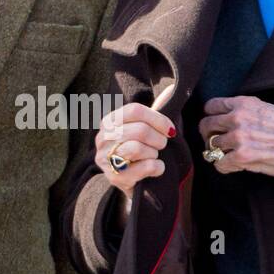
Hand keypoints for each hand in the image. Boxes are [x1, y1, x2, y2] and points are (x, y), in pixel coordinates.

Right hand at [95, 84, 177, 217]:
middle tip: (162, 145)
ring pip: (138, 148)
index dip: (157, 118)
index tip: (170, 129)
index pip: (134, 110)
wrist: (132, 184)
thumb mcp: (144, 130)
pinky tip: (156, 169)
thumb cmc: (139, 153)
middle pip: (139, 130)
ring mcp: (106, 160)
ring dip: (155, 153)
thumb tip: (171, 89)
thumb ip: (155, 112)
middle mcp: (103, 139)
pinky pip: (145, 167)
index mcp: (109, 122)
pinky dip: (158, 168)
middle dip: (158, 138)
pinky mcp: (115, 178)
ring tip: (154, 156)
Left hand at [198, 96, 273, 177]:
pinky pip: (219, 163)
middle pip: (206, 125)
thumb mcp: (266, 108)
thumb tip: (229, 117)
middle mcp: (238, 118)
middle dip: (207, 134)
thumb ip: (246, 110)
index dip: (210, 115)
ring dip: (216, 151)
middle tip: (213, 141)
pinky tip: (230, 166)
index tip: (213, 122)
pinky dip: (223, 166)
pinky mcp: (242, 156)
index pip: (212, 106)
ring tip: (225, 154)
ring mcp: (238, 138)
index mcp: (243, 103)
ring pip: (212, 145)